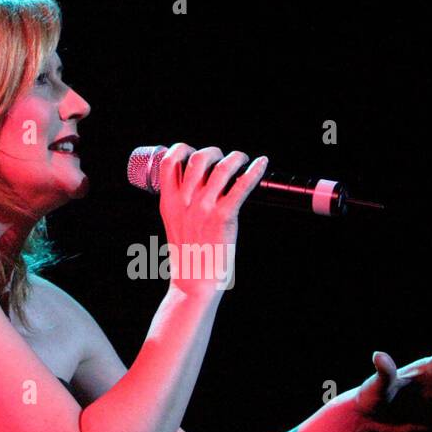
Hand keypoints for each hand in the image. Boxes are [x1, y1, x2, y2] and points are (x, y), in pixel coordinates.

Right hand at [155, 143, 267, 296]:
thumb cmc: (188, 255)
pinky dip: (254, 171)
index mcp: (169, 202)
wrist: (194, 282)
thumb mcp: (174, 223)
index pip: (170, 161)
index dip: (183, 149)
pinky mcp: (223, 217)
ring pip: (222, 168)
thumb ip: (182, 203)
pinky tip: (262, 164)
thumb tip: (199, 184)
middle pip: (199, 159)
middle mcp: (185, 201)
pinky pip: (241, 187)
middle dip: (214, 151)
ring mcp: (204, 209)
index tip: (195, 152)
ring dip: (236, 158)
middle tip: (225, 158)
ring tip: (244, 160)